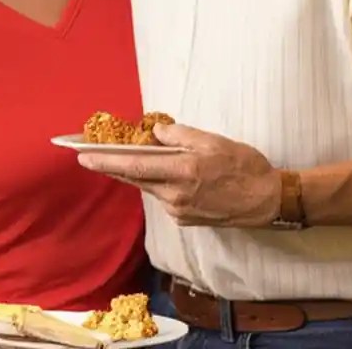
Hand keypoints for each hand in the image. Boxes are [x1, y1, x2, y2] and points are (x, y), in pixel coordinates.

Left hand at [77, 123, 280, 226]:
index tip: (82, 155)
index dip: (105, 160)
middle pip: (135, 178)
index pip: (134, 165)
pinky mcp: (184, 219)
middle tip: (88, 152)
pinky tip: (168, 173)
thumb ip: (180, 135)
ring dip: (138, 172)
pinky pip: (163, 197)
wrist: (269, 201)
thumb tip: (155, 133)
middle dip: (111, 165)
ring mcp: (178, 210)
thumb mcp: (214, 140)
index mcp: (183, 172)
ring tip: (129, 155)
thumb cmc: (245, 167)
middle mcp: (176, 195)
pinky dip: (159, 183)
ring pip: (149, 187)